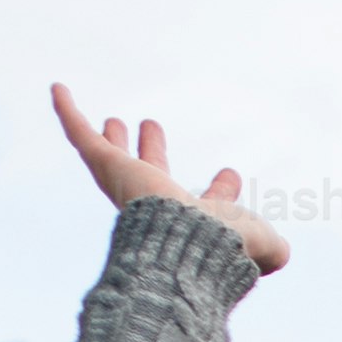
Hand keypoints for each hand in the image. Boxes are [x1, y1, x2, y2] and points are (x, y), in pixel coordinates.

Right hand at [50, 83, 288, 276]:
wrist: (188, 244)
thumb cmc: (224, 249)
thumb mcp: (263, 247)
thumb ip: (275, 251)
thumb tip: (282, 255)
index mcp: (194, 224)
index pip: (206, 205)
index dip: (220, 193)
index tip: (231, 175)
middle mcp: (159, 207)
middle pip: (152, 176)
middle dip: (153, 154)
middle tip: (152, 127)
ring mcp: (128, 187)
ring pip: (113, 161)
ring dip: (114, 141)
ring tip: (115, 120)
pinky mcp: (107, 168)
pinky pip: (79, 136)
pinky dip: (68, 112)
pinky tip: (58, 87)